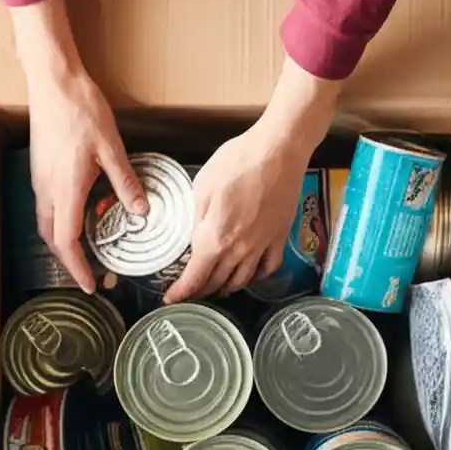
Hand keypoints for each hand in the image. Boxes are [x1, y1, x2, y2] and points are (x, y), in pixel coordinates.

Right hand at [13, 0, 147, 293]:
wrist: (52, 81)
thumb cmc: (81, 110)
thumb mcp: (112, 148)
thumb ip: (125, 183)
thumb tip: (141, 213)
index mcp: (65, 190)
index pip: (67, 242)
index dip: (78, 268)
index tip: (90, 285)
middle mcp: (46, 189)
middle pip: (52, 238)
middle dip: (69, 260)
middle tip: (89, 273)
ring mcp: (39, 178)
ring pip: (47, 222)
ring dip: (63, 240)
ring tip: (85, 250)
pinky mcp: (39, 167)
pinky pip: (47, 204)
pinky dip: (60, 220)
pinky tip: (79, 213)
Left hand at [164, 59, 341, 302]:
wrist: (278, 151)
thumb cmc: (237, 162)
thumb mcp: (201, 186)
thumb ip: (195, 218)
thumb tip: (195, 237)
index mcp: (215, 238)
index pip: (195, 276)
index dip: (181, 292)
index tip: (171, 298)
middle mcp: (239, 250)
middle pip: (217, 282)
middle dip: (201, 291)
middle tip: (190, 293)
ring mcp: (262, 246)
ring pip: (242, 280)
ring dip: (225, 289)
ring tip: (215, 289)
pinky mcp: (280, 237)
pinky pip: (267, 268)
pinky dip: (255, 278)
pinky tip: (249, 276)